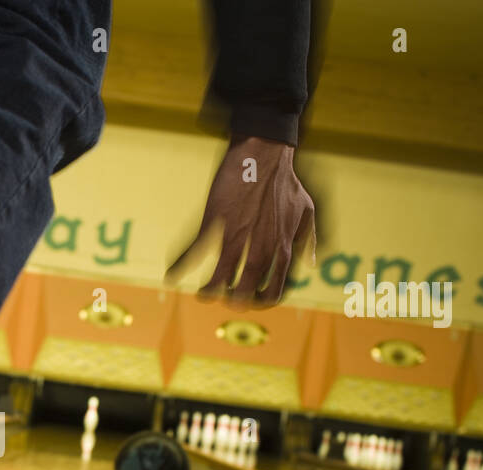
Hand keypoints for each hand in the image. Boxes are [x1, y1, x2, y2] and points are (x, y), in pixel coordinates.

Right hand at [166, 135, 315, 309]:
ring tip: (203, 294)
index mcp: (282, 249)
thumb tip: (311, 263)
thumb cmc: (286, 182)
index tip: (251, 300)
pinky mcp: (215, 223)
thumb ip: (308, 241)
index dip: (261, 302)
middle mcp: (260, 248)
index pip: (273, 291)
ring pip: (220, 280)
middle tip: (227, 298)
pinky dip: (181, 265)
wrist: (265, 154)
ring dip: (210, 292)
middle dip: (234, 301)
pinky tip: (171, 274)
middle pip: (245, 292)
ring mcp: (236, 237)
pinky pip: (195, 251)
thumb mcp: (306, 212)